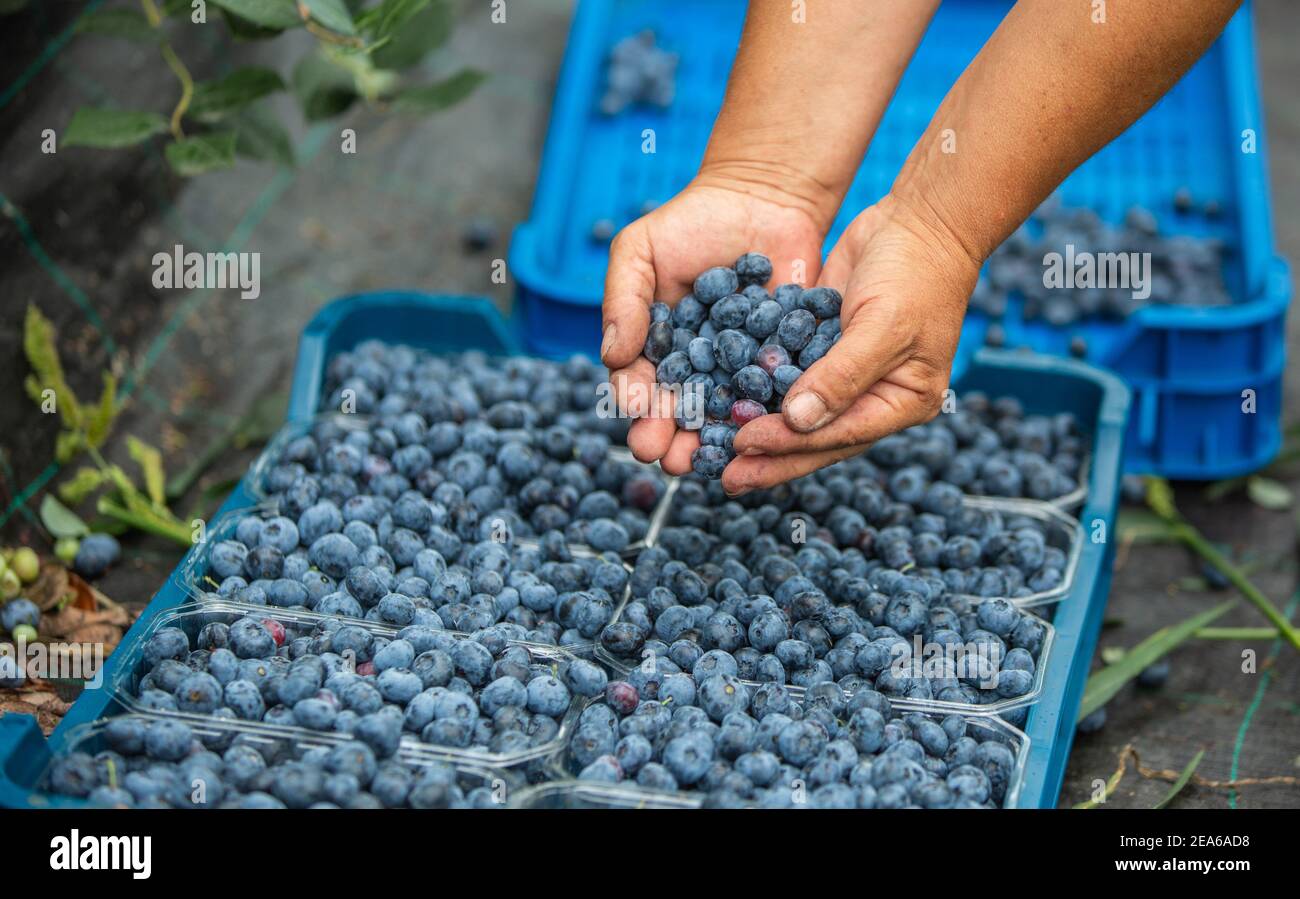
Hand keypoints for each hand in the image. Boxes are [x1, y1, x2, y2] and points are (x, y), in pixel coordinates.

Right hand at [601, 175, 827, 474]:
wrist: (764, 198)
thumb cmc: (691, 222)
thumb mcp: (640, 249)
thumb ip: (622, 298)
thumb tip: (611, 354)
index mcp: (654, 350)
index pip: (639, 385)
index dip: (636, 406)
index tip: (638, 418)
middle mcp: (695, 369)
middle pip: (679, 413)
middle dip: (672, 440)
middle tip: (671, 460)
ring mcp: (739, 371)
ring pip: (723, 415)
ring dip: (714, 442)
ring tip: (709, 461)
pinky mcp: (782, 364)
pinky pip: (773, 394)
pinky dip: (767, 414)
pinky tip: (763, 431)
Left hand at [724, 195, 980, 493]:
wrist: (921, 219)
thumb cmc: (916, 272)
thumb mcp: (883, 325)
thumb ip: (842, 375)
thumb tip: (798, 420)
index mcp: (901, 402)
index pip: (839, 435)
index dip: (789, 444)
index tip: (743, 445)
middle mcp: (874, 398)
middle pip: (815, 437)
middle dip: (768, 456)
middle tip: (723, 476)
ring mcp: (846, 375)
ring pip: (797, 412)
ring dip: (758, 428)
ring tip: (715, 449)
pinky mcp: (822, 347)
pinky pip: (786, 375)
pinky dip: (757, 387)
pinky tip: (723, 398)